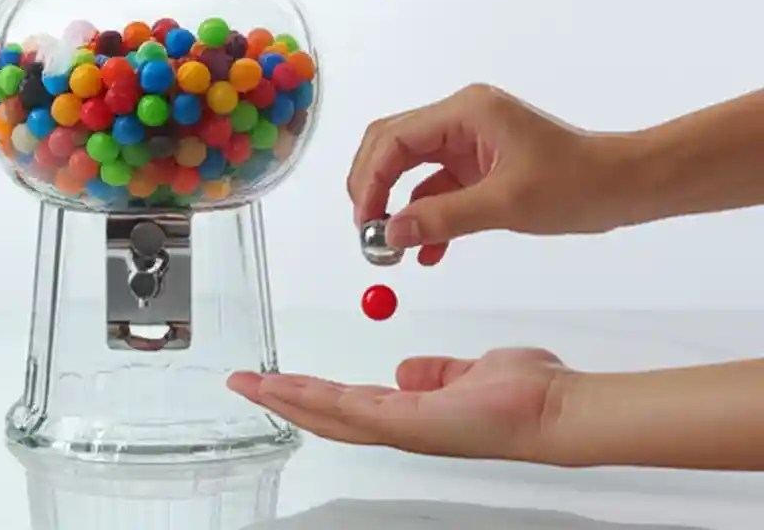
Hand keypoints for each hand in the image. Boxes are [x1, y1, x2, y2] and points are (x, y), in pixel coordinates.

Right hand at [228, 348, 568, 461]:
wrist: (556, 411)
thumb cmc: (530, 394)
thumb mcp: (471, 371)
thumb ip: (438, 372)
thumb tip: (408, 371)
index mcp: (413, 414)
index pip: (348, 406)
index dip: (309, 395)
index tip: (278, 381)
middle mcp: (400, 428)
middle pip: (325, 417)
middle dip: (281, 401)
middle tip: (243, 385)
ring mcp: (401, 429)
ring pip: (327, 416)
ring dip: (284, 400)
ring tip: (249, 385)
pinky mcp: (406, 423)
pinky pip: (347, 409)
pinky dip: (310, 397)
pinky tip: (283, 387)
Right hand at [347, 83, 629, 264]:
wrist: (626, 186)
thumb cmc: (578, 183)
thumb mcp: (507, 204)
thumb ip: (443, 218)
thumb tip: (390, 234)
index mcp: (465, 112)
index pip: (394, 139)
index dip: (371, 179)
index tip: (364, 221)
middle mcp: (460, 119)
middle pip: (392, 146)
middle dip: (373, 187)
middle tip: (366, 230)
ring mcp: (468, 142)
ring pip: (409, 169)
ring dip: (397, 206)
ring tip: (391, 247)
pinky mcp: (478, 165)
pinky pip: (436, 188)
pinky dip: (426, 216)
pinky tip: (425, 251)